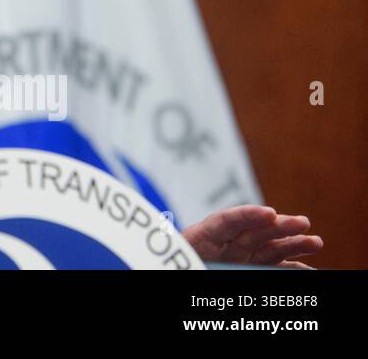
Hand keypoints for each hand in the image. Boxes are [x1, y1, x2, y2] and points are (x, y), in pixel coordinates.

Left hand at [181, 205, 322, 267]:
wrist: (168, 269)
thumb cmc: (172, 265)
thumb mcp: (178, 258)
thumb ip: (188, 257)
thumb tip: (192, 258)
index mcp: (199, 238)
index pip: (225, 221)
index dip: (248, 215)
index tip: (270, 213)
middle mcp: (222, 246)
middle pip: (252, 232)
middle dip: (278, 226)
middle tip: (303, 222)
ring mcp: (237, 257)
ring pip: (267, 248)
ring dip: (292, 244)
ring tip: (315, 241)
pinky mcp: (247, 267)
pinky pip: (271, 266)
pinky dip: (290, 267)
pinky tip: (308, 268)